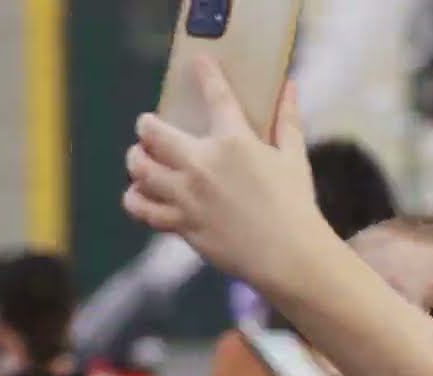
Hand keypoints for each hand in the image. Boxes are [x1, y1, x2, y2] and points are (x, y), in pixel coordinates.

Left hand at [123, 57, 329, 285]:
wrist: (288, 255)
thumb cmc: (297, 205)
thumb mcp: (294, 157)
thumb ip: (287, 120)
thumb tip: (290, 87)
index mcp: (234, 142)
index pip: (216, 96)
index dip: (206, 75)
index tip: (198, 63)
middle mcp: (202, 165)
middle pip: (154, 134)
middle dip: (146, 126)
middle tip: (147, 127)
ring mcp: (187, 196)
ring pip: (141, 170)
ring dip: (136, 160)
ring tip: (139, 159)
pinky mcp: (182, 224)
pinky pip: (144, 209)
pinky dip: (135, 199)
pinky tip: (138, 194)